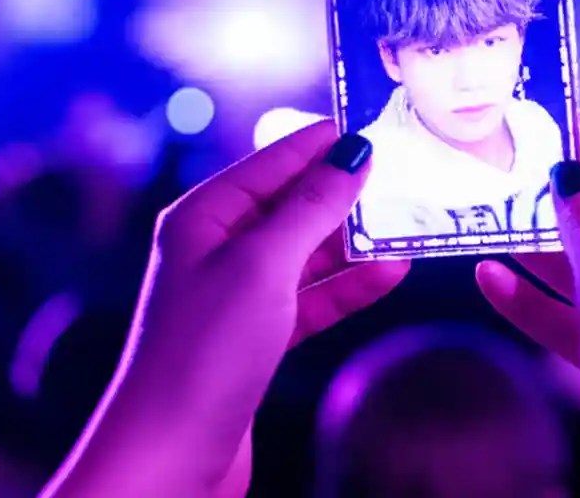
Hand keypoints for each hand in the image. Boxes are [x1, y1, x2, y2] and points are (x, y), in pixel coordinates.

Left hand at [42, 123, 408, 497]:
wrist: (170, 455)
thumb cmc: (204, 351)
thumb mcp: (264, 265)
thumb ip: (311, 207)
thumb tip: (352, 153)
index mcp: (203, 216)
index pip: (273, 161)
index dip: (323, 142)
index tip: (377, 124)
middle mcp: (215, 248)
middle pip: (292, 204)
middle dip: (345, 192)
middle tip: (406, 175)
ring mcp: (237, 294)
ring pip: (307, 252)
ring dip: (355, 242)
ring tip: (409, 224)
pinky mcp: (257, 337)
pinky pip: (310, 297)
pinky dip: (348, 287)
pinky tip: (389, 273)